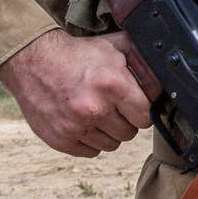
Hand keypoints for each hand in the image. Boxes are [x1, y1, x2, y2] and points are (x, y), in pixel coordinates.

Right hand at [0, 29, 151, 156]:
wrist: (34, 61)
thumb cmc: (79, 54)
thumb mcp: (116, 47)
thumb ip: (143, 63)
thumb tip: (163, 83)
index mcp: (114, 85)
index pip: (145, 117)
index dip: (142, 110)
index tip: (134, 104)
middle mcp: (95, 109)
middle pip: (129, 133)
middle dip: (126, 120)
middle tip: (114, 106)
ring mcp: (75, 127)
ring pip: (111, 145)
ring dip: (108, 132)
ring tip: (97, 113)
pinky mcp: (59, 139)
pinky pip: (90, 152)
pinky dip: (90, 141)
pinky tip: (84, 122)